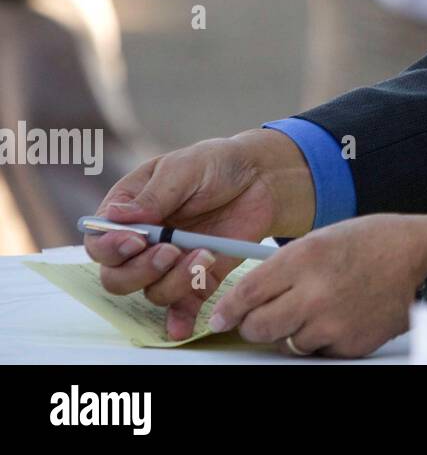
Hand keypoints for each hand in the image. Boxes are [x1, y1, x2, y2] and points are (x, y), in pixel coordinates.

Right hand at [84, 129, 314, 339]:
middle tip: (170, 251)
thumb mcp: (185, 168)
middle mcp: (144, 243)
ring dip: (174, 281)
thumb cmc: (217, 164)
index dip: (111, 248)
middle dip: (140, 271)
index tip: (137, 241)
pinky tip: (183, 326)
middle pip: (117, 277)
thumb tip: (116, 217)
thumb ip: (154, 195)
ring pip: (152, 292)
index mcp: (129, 212)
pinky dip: (181, 318)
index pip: (99, 243)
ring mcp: (171, 263)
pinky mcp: (199, 277)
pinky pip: (184, 305)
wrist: (262, 177)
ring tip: (205, 254)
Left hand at [207, 214, 426, 357]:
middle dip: (254, 325)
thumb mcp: (325, 237)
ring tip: (312, 311)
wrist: (424, 261)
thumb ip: (288, 264)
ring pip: (285, 343)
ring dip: (290, 332)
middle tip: (262, 318)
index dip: (229, 309)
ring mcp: (332, 322)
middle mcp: (314, 293)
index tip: (222, 317)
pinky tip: (338, 317)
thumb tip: (255, 293)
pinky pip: (318, 350)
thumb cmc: (377, 242)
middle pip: (258, 327)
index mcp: (305, 257)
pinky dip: (321, 339)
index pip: (248, 292)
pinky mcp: (349, 344)